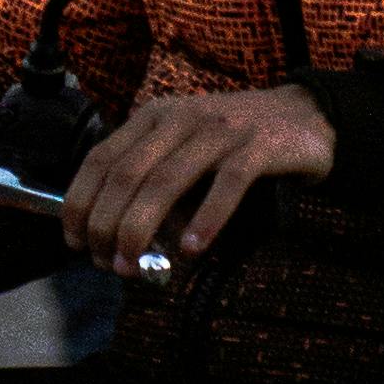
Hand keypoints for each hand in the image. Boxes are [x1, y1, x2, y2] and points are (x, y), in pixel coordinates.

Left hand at [64, 80, 333, 268]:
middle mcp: (180, 117)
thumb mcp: (184, 147)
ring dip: (143, 228)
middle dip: (108, 226)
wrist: (307, 117)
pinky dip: (206, 219)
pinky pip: (227, 185)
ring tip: (135, 266)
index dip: (80, 203)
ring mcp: (220, 130)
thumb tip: (114, 237)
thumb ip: (151, 179)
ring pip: (167, 181)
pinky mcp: (259, 146)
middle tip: (110, 264)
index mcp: (154, 117)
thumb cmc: (235, 143)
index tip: (76, 243)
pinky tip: (193, 249)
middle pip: (127, 175)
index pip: (100, 159)